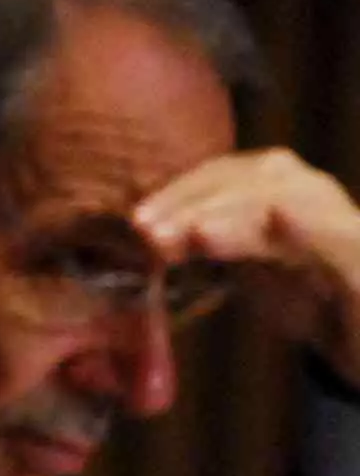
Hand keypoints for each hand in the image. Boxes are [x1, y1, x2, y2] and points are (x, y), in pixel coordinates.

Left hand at [135, 150, 359, 382]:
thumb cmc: (310, 301)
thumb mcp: (249, 269)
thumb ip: (205, 248)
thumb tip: (146, 236)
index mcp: (283, 191)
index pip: (226, 174)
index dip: (181, 191)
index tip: (137, 220)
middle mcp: (315, 197)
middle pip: (254, 180)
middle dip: (197, 203)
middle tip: (150, 233)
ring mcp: (346, 225)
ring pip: (290, 201)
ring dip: (239, 213)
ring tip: (198, 234)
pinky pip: (342, 236)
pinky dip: (311, 225)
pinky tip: (278, 218)